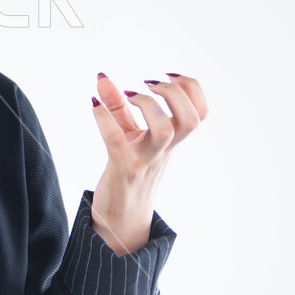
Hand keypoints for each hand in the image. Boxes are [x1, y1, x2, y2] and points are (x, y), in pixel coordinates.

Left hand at [88, 72, 208, 254]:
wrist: (119, 218)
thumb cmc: (127, 170)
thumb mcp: (127, 134)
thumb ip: (117, 106)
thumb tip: (102, 78)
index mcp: (172, 140)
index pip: (201, 112)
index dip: (191, 88)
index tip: (167, 76)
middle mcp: (164, 150)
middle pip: (192, 120)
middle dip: (175, 93)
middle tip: (149, 84)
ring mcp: (145, 160)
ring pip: (165, 131)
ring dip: (148, 104)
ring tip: (130, 95)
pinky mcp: (122, 168)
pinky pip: (117, 141)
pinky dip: (104, 118)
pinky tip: (94, 105)